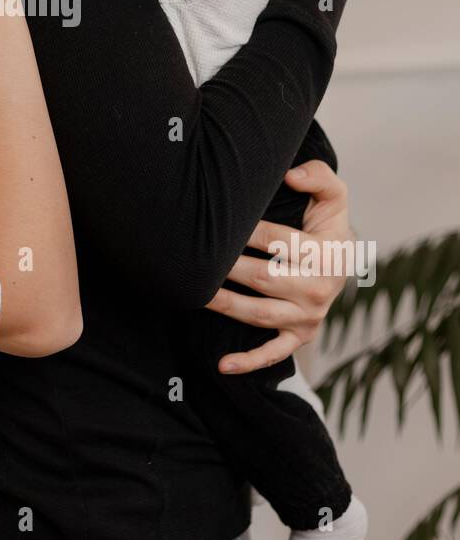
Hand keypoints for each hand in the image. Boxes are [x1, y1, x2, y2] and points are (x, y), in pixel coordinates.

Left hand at [204, 160, 352, 373]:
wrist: (343, 262)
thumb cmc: (327, 225)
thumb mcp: (333, 196)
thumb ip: (319, 177)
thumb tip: (292, 174)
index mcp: (327, 254)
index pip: (278, 241)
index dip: (246, 231)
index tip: (218, 223)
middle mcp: (320, 289)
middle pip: (263, 278)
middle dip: (228, 268)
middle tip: (196, 258)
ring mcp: (309, 316)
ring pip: (260, 314)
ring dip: (226, 306)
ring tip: (196, 294)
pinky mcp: (300, 336)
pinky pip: (274, 353)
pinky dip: (249, 362)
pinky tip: (223, 365)